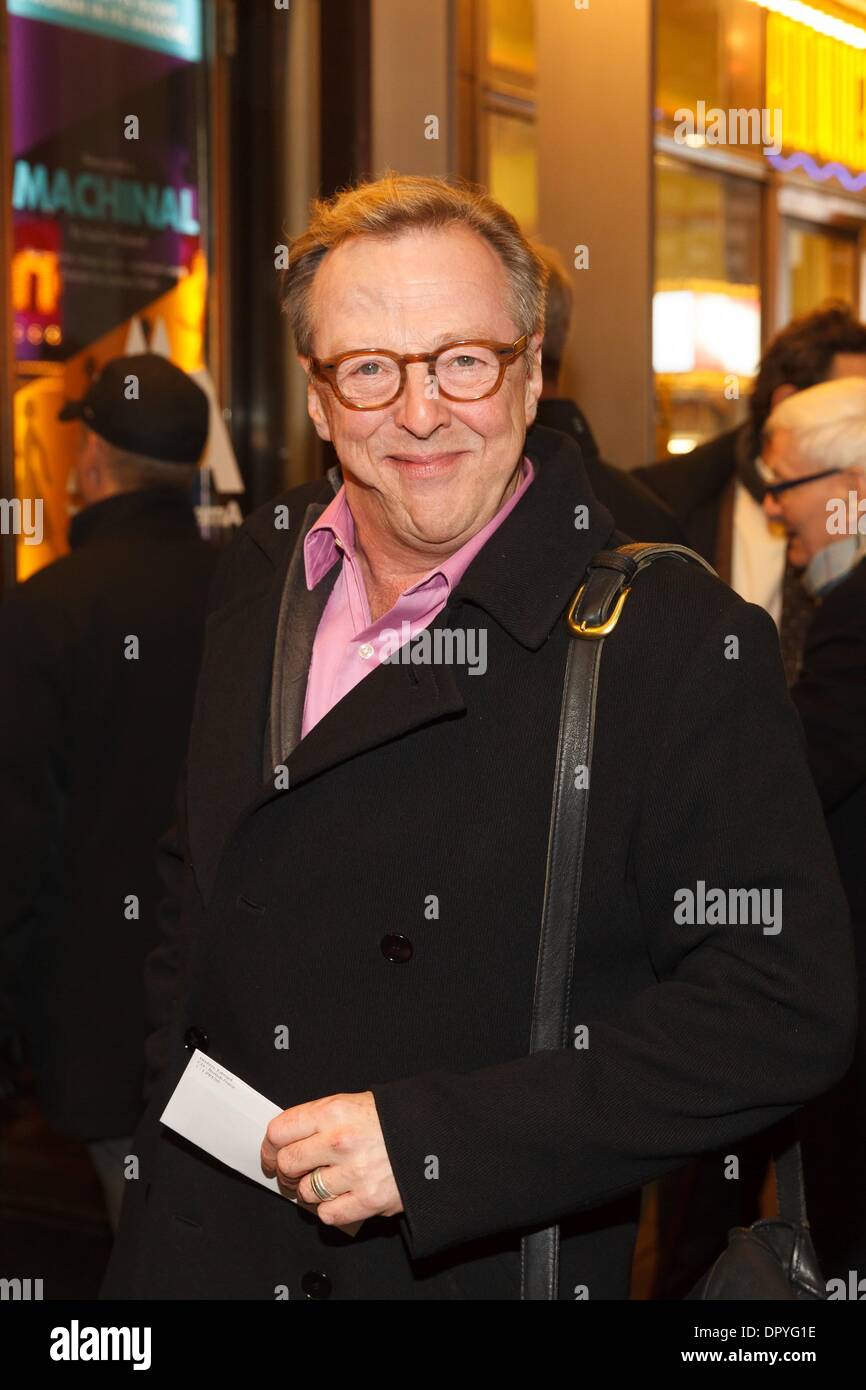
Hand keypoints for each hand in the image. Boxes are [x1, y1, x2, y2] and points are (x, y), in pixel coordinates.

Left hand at [260, 1090, 403, 1226]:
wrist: (433, 1138)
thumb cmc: (393, 1120)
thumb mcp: (354, 1103)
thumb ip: (320, 1118)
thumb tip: (286, 1139)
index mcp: (334, 1111)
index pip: (280, 1131)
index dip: (269, 1145)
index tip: (271, 1153)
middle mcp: (340, 1141)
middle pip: (287, 1163)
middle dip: (286, 1170)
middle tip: (294, 1172)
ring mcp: (354, 1172)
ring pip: (305, 1191)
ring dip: (310, 1190)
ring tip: (325, 1182)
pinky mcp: (367, 1199)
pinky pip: (327, 1214)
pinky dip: (329, 1209)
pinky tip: (341, 1196)